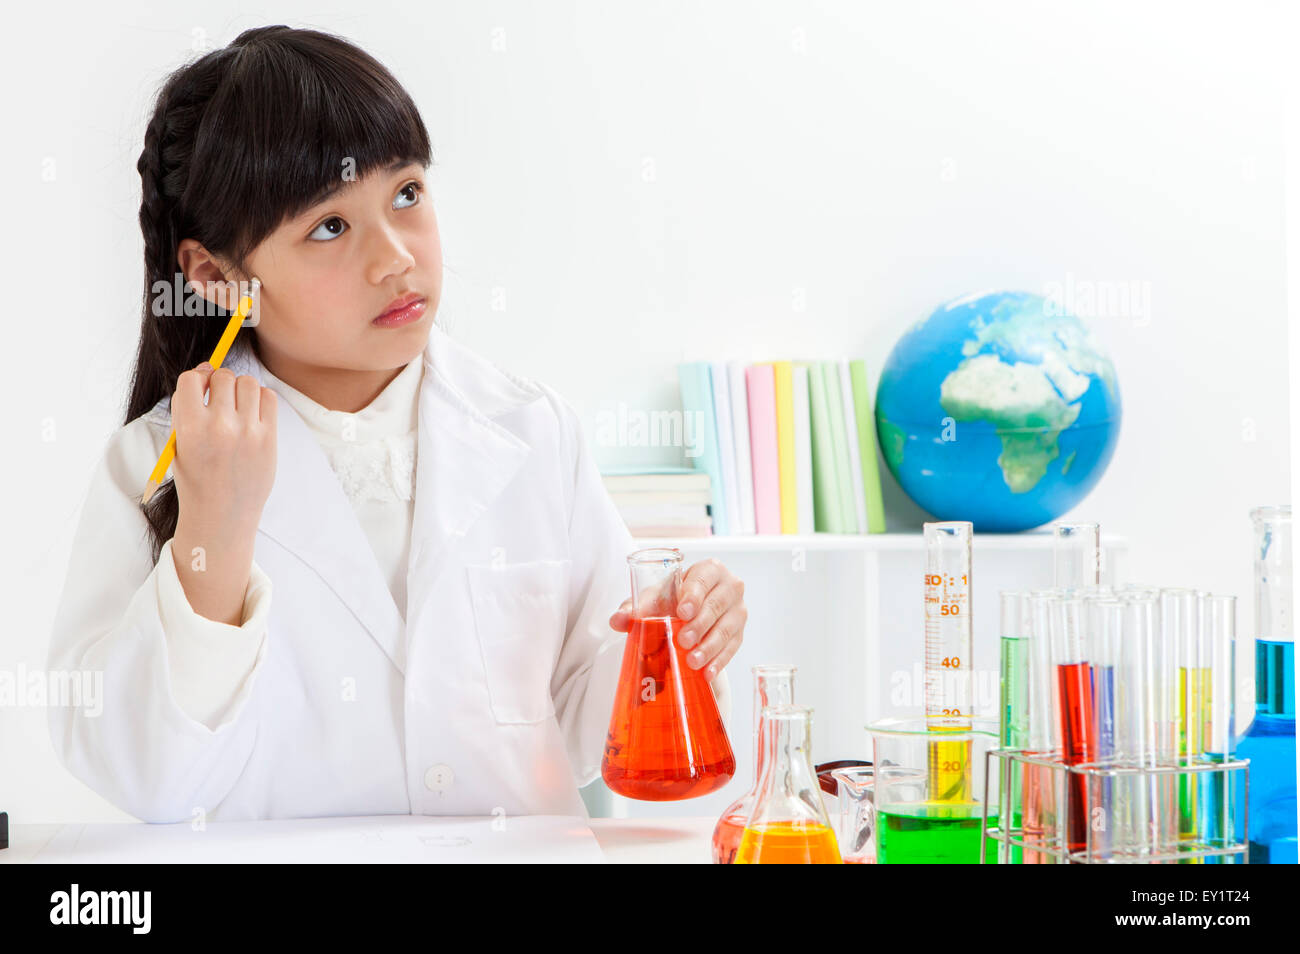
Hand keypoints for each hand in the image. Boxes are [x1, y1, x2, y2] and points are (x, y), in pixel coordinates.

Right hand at [172, 362, 277, 532]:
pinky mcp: (269, 438)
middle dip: (220, 383)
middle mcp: (220, 427)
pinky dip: (261, 398)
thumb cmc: (197, 477)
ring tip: (237, 406)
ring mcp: (248, 432)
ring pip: (248, 382)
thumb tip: (207, 368)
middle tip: (220, 400)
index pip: (192, 379)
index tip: (201, 389)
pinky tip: (252, 413)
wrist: (222, 514)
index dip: (196, 379)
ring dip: (241, 388)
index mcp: (190, 428)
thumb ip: (186, 407)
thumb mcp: (178, 443)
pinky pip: (269, 398)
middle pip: (224, 376)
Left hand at [608, 558, 745, 678]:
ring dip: (709, 647)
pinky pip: (732, 648)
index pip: (703, 579)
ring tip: (692, 661)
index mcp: (709, 570)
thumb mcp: (655, 599)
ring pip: (727, 629)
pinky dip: (719, 662)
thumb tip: (617, 621)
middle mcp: (730, 587)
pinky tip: (707, 673)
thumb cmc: (673, 599)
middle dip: (700, 625)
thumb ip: (635, 608)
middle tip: (683, 641)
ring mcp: (738, 611)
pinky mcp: (740, 633)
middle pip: (717, 605)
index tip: (682, 612)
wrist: (692, 613)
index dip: (693, 595)